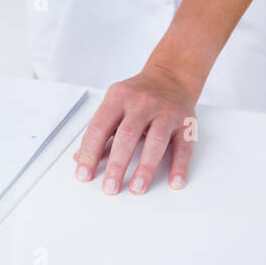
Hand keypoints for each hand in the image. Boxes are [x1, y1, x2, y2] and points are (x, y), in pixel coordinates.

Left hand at [72, 61, 198, 193]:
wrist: (171, 76)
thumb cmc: (139, 95)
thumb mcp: (115, 103)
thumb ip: (99, 130)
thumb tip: (79, 159)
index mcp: (119, 97)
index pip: (100, 126)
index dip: (90, 152)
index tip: (84, 174)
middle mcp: (142, 102)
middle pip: (127, 135)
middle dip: (117, 164)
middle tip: (110, 188)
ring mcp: (166, 112)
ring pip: (155, 141)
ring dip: (145, 168)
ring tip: (136, 188)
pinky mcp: (186, 122)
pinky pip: (183, 146)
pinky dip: (179, 166)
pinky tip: (173, 182)